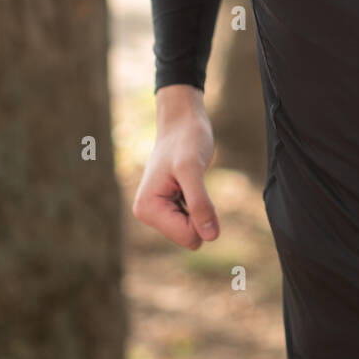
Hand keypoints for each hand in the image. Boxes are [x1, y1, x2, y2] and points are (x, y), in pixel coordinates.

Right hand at [132, 105, 218, 249]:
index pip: (187, 236)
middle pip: (189, 237)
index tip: (196, 187)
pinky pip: (193, 221)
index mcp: (147, 209)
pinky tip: (189, 184)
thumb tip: (211, 237)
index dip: (202, 215)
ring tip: (190, 182)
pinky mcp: (168, 207)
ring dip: (200, 207)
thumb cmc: (186, 140)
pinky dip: (199, 204)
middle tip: (194, 183)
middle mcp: (147, 214)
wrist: (182, 121)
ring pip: (193, 231)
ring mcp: (157, 211)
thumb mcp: (193, 170)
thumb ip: (200, 204)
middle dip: (200, 212)